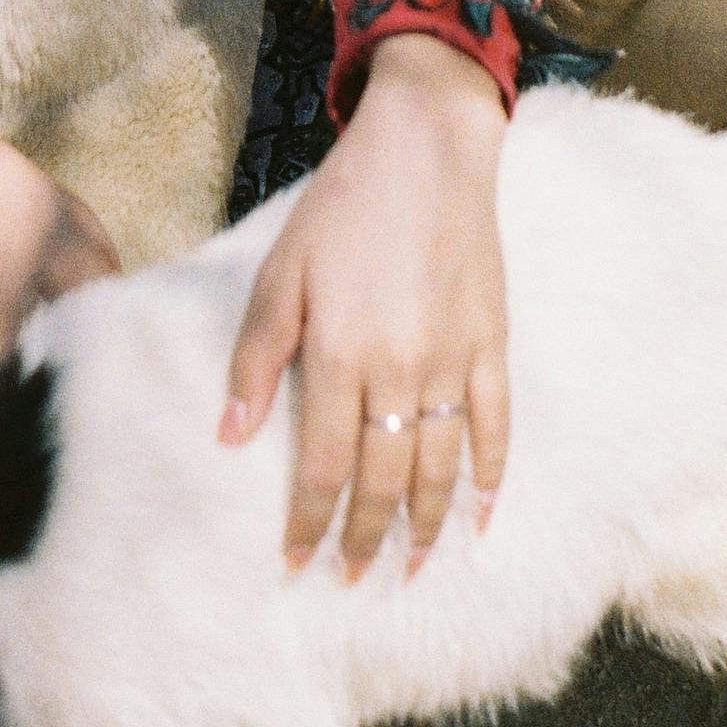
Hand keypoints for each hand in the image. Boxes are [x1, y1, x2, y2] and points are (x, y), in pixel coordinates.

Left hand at [219, 34, 508, 578]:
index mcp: (340, 353)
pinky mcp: (491, 342)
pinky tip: (480, 515)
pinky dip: (490, 475)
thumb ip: (256, 357)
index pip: (324, 466)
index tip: (294, 562)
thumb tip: (230, 437)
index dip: (307, 521)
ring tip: (410, 568)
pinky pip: (495, 425)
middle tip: (351, 579)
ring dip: (425, 525)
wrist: (426, 148)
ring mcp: (454, 359)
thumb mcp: (280, 272)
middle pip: (385, 480)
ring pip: (440, 466)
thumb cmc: (341, 206)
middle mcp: (400, 369)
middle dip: (365, 538)